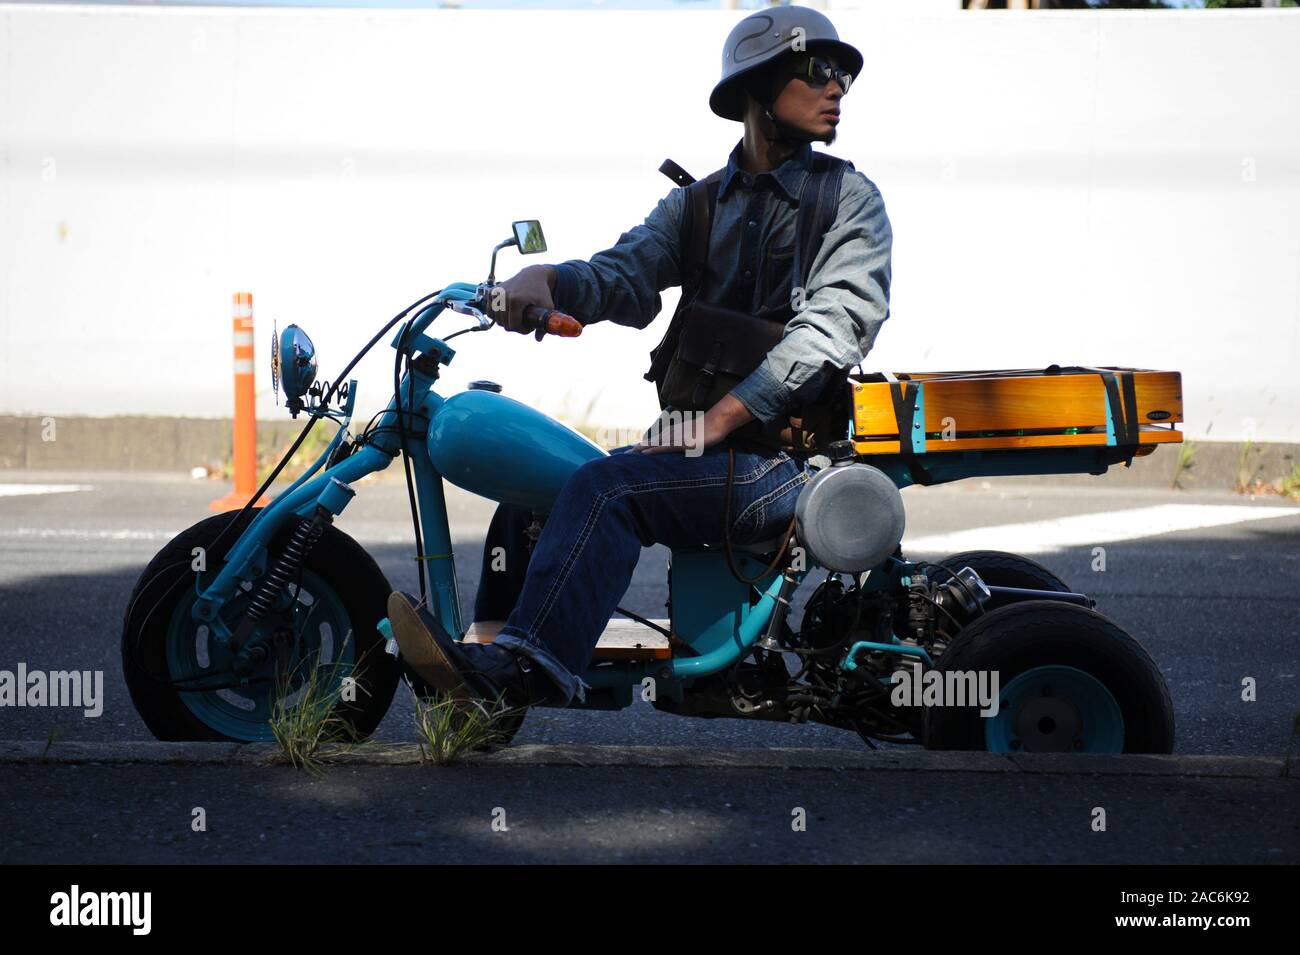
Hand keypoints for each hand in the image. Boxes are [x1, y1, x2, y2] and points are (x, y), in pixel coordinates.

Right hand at [487, 265, 555, 333]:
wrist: (533, 275)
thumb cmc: (542, 292)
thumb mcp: (547, 307)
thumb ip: (544, 324)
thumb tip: (538, 339)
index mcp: (515, 300)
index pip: (513, 326)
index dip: (522, 330)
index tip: (529, 325)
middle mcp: (503, 296)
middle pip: (504, 324)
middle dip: (515, 326)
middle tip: (524, 321)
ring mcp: (496, 293)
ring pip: (496, 319)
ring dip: (505, 321)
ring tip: (517, 317)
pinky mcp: (492, 291)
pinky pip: (490, 311)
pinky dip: (497, 314)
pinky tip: (507, 312)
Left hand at [632, 394, 755, 454]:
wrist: (716, 422)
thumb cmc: (707, 430)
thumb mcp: (694, 438)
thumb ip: (687, 441)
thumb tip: (684, 446)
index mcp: (673, 434)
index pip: (655, 441)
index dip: (643, 446)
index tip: (632, 451)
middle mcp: (672, 435)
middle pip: (652, 442)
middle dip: (638, 448)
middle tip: (625, 454)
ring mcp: (677, 438)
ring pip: (655, 444)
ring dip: (642, 449)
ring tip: (630, 453)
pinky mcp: (682, 443)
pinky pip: (666, 447)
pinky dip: (655, 450)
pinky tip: (646, 453)